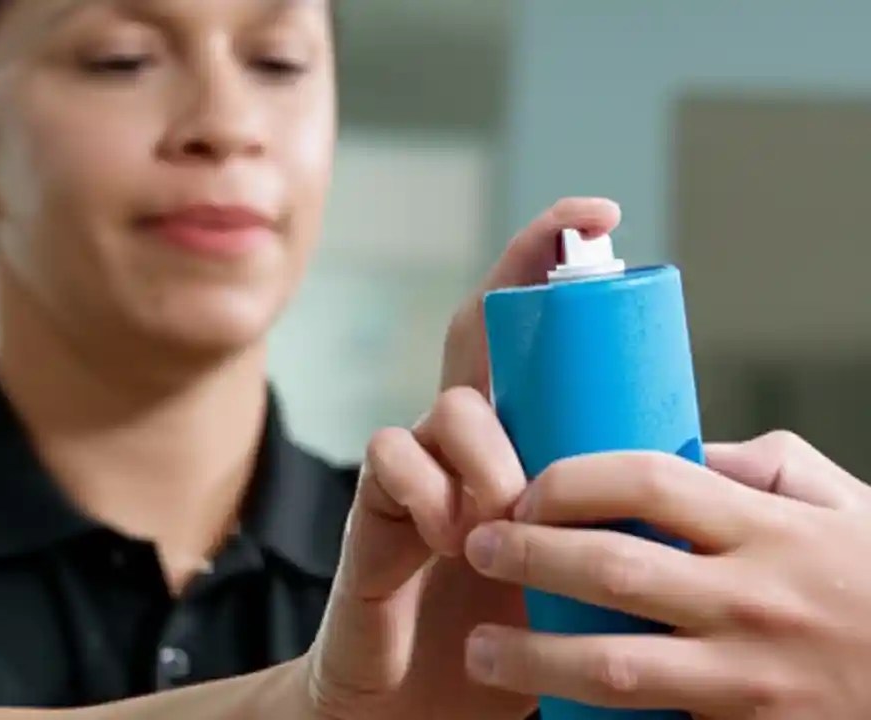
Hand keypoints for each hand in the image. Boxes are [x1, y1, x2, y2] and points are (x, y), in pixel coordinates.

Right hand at [300, 198, 621, 719]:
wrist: (422, 700)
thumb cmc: (509, 634)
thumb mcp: (575, 567)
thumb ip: (607, 516)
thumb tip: (701, 474)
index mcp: (521, 448)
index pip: (536, 345)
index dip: (551, 272)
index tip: (598, 218)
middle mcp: (468, 444)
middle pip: (479, 337)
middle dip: (512, 282)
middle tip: (560, 259)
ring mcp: (418, 471)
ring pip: (448, 405)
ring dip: (488, 447)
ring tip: (509, 506)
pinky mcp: (374, 508)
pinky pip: (390, 460)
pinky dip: (426, 488)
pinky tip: (451, 530)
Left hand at [461, 431, 870, 718]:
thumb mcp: (841, 507)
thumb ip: (759, 468)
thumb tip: (674, 449)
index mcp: (772, 531)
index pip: (645, 480)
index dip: (569, 480)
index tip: (528, 490)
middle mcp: (755, 602)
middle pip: (610, 569)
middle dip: (526, 556)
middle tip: (478, 548)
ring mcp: (750, 681)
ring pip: (614, 668)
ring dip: (532, 658)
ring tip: (483, 650)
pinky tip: (548, 718)